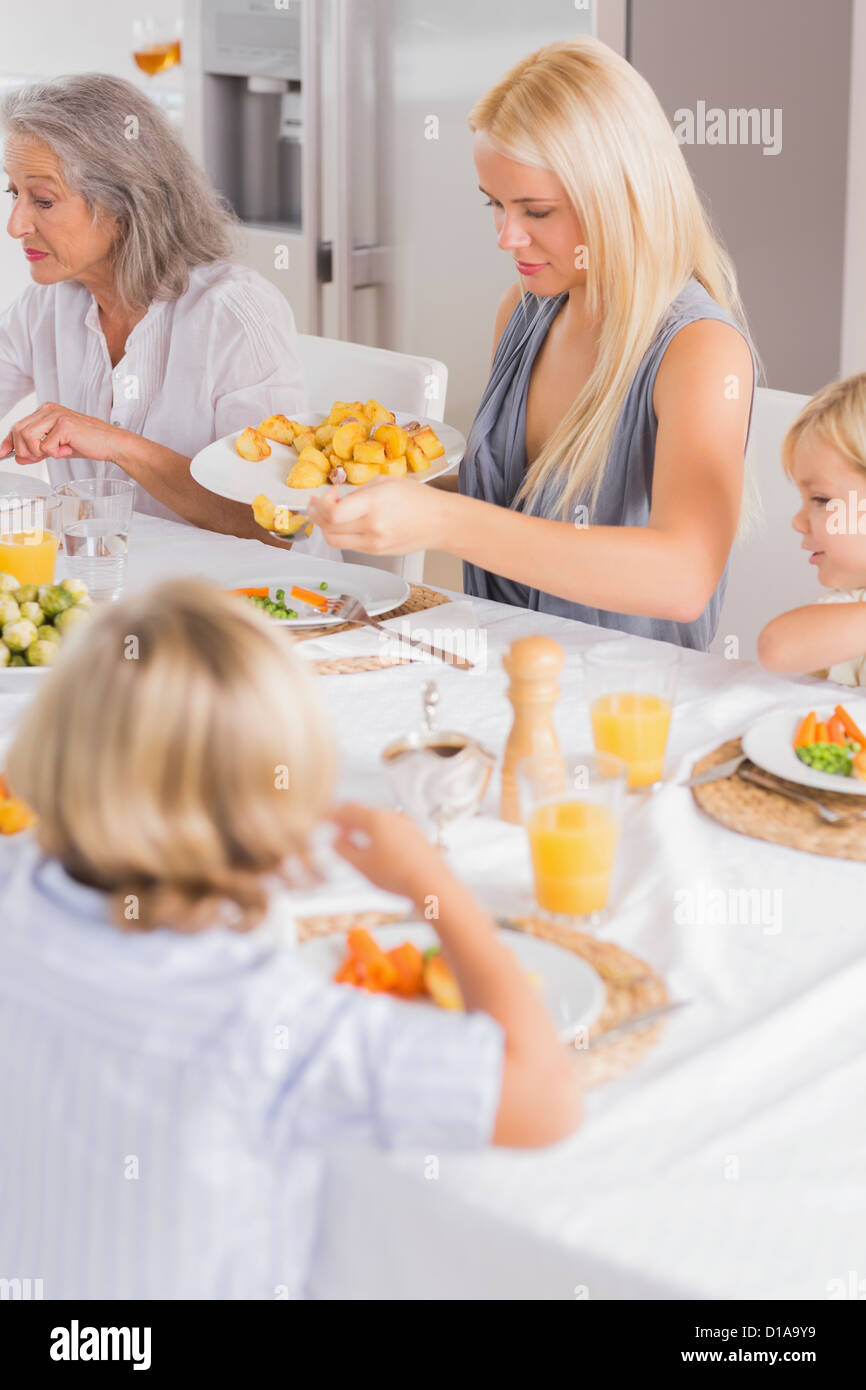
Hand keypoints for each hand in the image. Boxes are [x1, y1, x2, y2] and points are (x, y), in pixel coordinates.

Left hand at [0, 402, 128, 464]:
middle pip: (18, 431)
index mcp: (45, 411)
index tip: (2, 453)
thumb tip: (18, 457)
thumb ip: (36, 450)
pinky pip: (45, 446)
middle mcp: (48, 410)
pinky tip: (68, 450)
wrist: (110, 444)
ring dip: (38, 453)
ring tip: (56, 453)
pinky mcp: (63, 424)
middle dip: (24, 451)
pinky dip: (55, 454)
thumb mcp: (56, 447)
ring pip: (28, 438)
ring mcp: (55, 415)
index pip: (18, 426)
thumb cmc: (88, 443)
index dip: (8, 441)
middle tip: (40, 458)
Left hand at [306, 476, 446, 554]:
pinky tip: (345, 523)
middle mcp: (372, 527)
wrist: (440, 522)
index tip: (328, 494)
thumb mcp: (386, 482)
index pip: (334, 513)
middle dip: (316, 514)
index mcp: (375, 504)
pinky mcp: (376, 552)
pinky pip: (348, 545)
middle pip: (329, 528)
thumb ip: (359, 491)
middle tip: (315, 504)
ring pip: (334, 541)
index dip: (322, 504)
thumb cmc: (418, 498)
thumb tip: (338, 497)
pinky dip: (341, 533)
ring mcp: (374, 543)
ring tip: (326, 515)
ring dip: (325, 527)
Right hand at [328, 801, 451, 903]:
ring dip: (363, 828)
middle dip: (348, 821)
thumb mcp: (362, 866)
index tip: (323, 820)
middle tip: (337, 833)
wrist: (432, 883)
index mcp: (375, 819)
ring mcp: (406, 824)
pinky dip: (379, 834)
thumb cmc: (396, 875)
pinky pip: (392, 828)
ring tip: (355, 843)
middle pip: (364, 812)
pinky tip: (377, 850)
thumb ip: (344, 851)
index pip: (348, 808)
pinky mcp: (416, 835)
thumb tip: (335, 841)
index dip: (332, 814)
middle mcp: (392, 816)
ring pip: (379, 820)